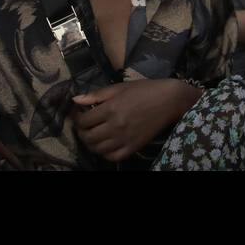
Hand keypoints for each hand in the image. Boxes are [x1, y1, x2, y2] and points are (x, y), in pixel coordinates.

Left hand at [72, 80, 189, 162]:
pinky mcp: (134, 147)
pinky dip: (105, 153)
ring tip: (92, 135)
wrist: (168, 100)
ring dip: (91, 144)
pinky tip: (105, 145)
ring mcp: (125, 139)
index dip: (77, 119)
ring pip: (98, 149)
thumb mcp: (119, 88)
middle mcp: (115, 126)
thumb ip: (96, 95)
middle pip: (88, 137)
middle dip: (81, 132)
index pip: (84, 121)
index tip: (79, 114)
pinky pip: (113, 157)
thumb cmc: (144, 90)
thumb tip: (75, 100)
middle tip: (83, 126)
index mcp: (111, 109)